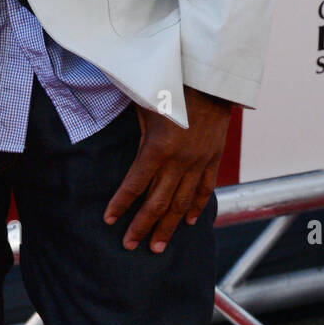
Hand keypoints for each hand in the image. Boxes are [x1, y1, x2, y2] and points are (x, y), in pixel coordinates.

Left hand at [103, 85, 231, 252]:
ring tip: (157, 247)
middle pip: (158, 202)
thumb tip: (109, 136)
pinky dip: (197, 207)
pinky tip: (189, 222)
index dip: (120, 204)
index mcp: (158, 148)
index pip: (135, 185)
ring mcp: (199, 162)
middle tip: (129, 245)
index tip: (109, 220)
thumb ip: (131, 128)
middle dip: (142, 226)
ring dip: (168, 226)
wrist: (209, 77)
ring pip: (182, 203)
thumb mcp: (143, 103)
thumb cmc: (169, 84)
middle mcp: (180, 161)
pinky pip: (205, 189)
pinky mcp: (214, 157)